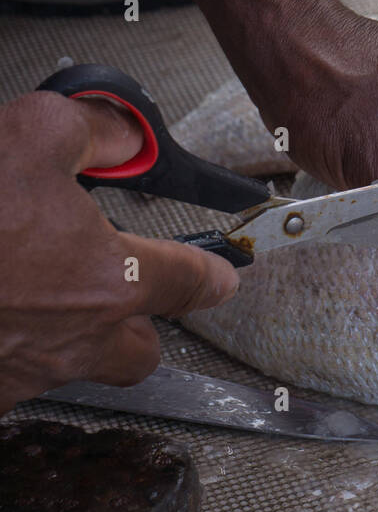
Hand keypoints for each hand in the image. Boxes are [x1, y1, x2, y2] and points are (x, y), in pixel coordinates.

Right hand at [0, 92, 239, 415]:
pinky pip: (16, 380)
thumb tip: (118, 136)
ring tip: (46, 296)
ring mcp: (26, 374)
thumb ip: (93, 131)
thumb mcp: (32, 134)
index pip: (190, 282)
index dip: (213, 273)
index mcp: (111, 280)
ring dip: (74, 336)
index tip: (223, 275)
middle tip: (125, 290)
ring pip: (76, 367)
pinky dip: (13, 349)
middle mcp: (77, 339)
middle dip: (143, 323)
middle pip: (142, 351)